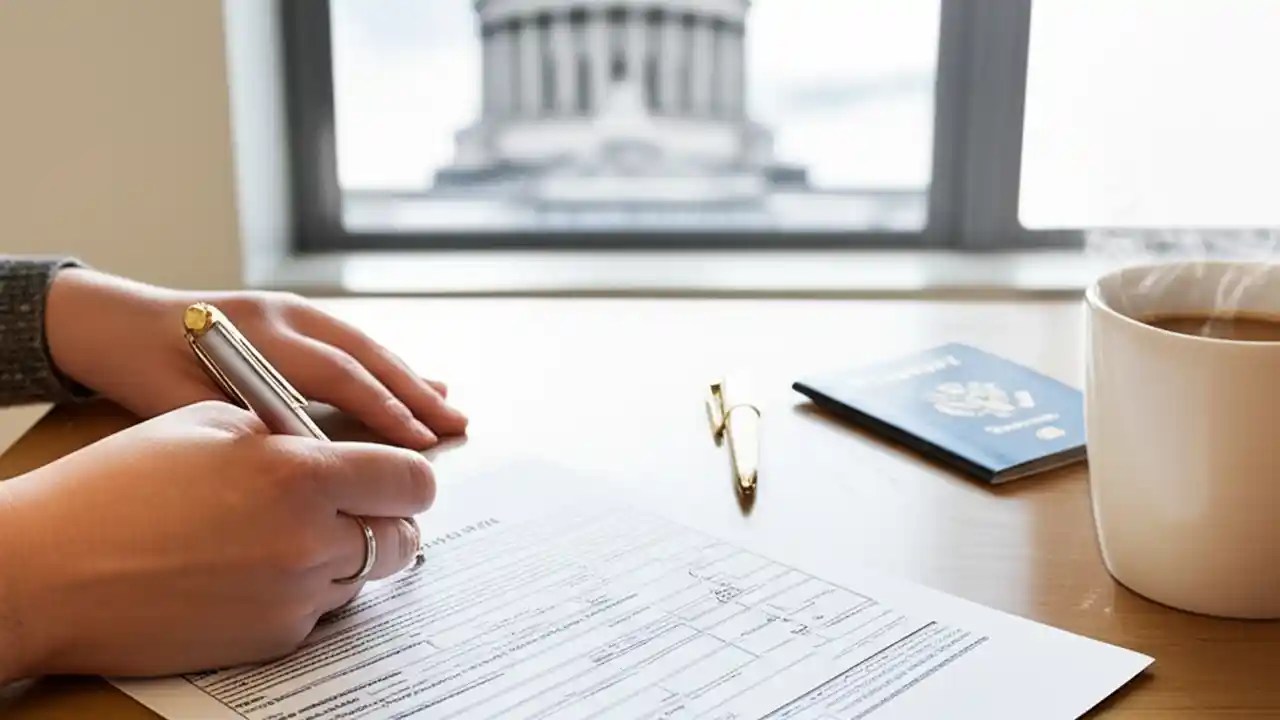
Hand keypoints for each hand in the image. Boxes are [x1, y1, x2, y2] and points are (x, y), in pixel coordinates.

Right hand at [0, 402, 433, 680]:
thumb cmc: (117, 487)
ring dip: (343, 556)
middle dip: (383, 520)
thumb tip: (333, 446)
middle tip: (349, 508)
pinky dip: (303, 591)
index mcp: (301, 474)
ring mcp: (294, 597)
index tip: (398, 477)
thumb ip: (289, 432)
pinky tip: (251, 571)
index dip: (410, 477)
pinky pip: (319, 612)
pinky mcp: (273, 640)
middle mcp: (310, 540)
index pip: (411, 481)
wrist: (48, 571)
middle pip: (401, 537)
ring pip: (363, 577)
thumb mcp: (210, 422)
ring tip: (284, 536)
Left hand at [44, 269, 465, 448]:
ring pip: (365, 345)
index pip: (338, 375)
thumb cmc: (141, 368)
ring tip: (449, 405)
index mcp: (259, 334)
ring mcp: (291, 309)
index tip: (420, 442)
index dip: (384, 410)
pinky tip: (412, 380)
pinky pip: (349, 341)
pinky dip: (384, 364)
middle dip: (415, 393)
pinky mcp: (292, 315)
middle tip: (457, 425)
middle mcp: (284, 314)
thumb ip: (249, 420)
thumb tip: (312, 454)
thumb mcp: (184, 403)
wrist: (111, 321)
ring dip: (409, 377)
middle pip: (366, 355)